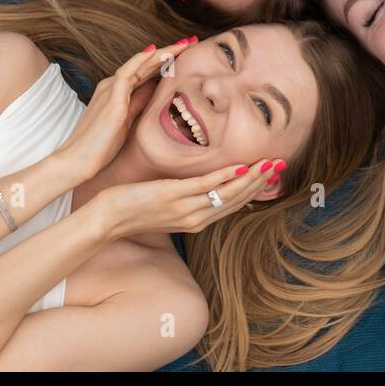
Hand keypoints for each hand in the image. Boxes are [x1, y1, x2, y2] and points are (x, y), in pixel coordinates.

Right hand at [58, 38, 197, 179]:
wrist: (78, 160)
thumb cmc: (101, 145)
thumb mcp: (127, 121)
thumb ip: (138, 103)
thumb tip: (155, 89)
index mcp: (117, 91)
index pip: (145, 70)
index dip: (165, 61)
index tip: (186, 54)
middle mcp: (113, 85)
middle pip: (145, 63)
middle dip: (169, 51)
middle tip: (191, 41)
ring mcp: (111, 90)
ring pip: (140, 64)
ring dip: (162, 52)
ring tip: (183, 43)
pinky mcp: (111, 99)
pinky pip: (127, 73)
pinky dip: (140, 60)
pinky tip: (155, 51)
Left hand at [92, 157, 284, 239]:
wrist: (104, 221)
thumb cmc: (131, 210)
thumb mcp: (163, 205)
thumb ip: (183, 197)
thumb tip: (194, 184)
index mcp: (194, 220)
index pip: (231, 204)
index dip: (253, 189)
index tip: (269, 174)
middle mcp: (195, 218)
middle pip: (235, 199)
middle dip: (260, 183)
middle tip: (280, 166)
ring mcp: (185, 208)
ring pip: (226, 193)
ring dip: (250, 178)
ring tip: (268, 164)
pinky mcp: (172, 197)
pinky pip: (204, 186)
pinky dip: (224, 177)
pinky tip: (239, 167)